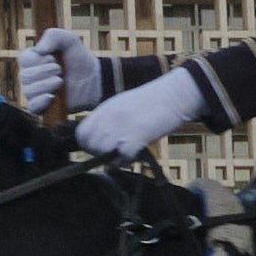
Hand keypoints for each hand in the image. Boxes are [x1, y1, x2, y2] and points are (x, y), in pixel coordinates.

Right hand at [13, 21, 107, 117]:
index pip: (23, 60)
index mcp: (33, 60)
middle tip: (60, 70)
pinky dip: (41, 101)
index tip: (52, 58)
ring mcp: (35, 93)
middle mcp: (30, 77)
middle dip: (44, 72)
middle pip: (25, 76)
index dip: (37, 60)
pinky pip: (32, 107)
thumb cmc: (79, 59)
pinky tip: (52, 96)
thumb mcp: (69, 40)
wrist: (94, 80)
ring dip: (47, 85)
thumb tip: (38, 50)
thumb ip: (53, 36)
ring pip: (29, 91)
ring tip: (61, 81)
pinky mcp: (42, 107)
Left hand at [76, 70, 208, 156]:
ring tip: (125, 153)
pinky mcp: (135, 137)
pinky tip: (136, 153)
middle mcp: (108, 117)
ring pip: (101, 152)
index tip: (99, 147)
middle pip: (88, 145)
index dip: (87, 144)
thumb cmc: (152, 102)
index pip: (81, 133)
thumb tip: (98, 139)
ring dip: (112, 158)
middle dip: (98, 154)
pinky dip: (127, 160)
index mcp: (104, 109)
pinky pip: (121, 158)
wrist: (174, 96)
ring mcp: (120, 127)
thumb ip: (107, 121)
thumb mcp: (122, 106)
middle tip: (114, 153)